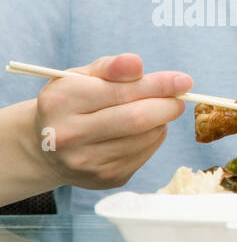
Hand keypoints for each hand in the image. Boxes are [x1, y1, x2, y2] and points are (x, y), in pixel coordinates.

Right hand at [29, 54, 191, 190]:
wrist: (48, 147)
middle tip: (179, 99)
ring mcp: (87, 161)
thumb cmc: (72, 103)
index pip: (120, 91)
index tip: (184, 81)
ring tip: (155, 112)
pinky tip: (144, 130)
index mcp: (60, 101)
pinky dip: (154, 138)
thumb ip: (110, 68)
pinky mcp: (106, 178)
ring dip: (161, 122)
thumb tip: (136, 63)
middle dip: (167, 106)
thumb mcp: (81, 78)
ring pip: (146, 138)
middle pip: (136, 119)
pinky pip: (145, 154)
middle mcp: (68, 135)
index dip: (158, 85)